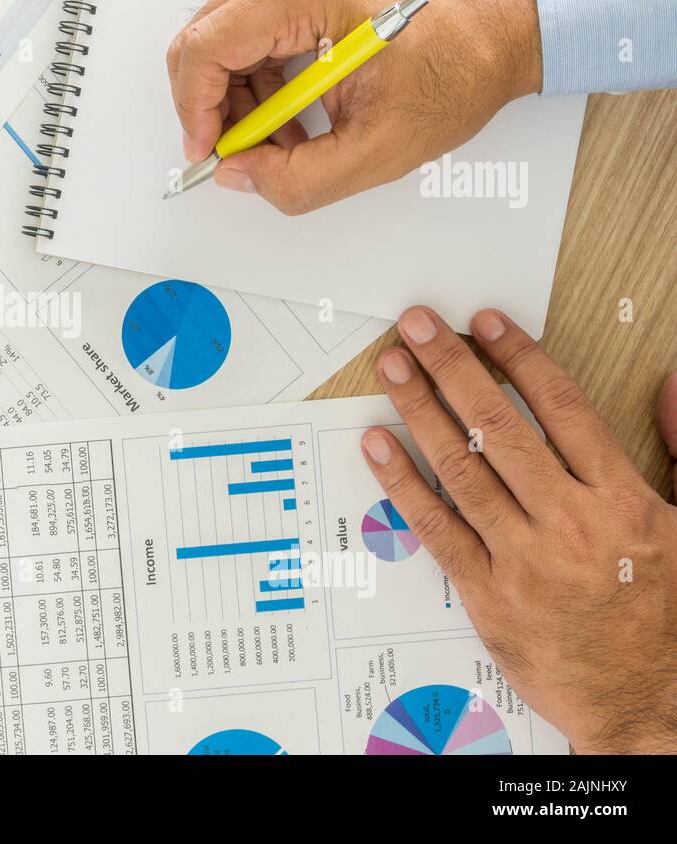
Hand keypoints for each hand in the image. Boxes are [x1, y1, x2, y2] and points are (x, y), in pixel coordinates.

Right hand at [166, 0, 541, 213]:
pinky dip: (262, 75)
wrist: (510, 21)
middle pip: (206, 39)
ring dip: (241, 96)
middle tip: (246, 152)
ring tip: (285, 137)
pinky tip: (297, 108)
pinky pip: (254, 26)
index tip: (208, 152)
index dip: (195, 112)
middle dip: (216, 107)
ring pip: (226, 36)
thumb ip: (298, 179)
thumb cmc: (465, 61)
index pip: (205, 47)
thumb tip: (241, 175)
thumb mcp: (380, 147)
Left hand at [360, 306, 676, 752]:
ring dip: (421, 409)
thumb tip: (669, 383)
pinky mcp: (487, 596)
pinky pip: (436, 527)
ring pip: (461, 468)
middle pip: (499, 426)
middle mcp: (569, 522)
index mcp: (623, 500)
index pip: (562, 407)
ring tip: (393, 366)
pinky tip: (379, 443)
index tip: (484, 322)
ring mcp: (523, 560)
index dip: (519, 357)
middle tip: (417, 325)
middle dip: (453, 366)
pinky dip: (403, 482)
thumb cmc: (668, 614)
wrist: (650, 704)